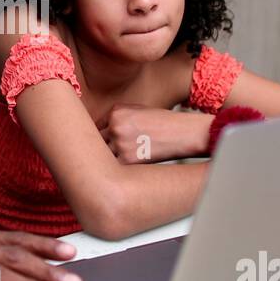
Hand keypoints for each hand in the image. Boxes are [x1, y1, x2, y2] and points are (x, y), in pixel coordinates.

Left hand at [98, 103, 213, 163]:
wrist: (183, 134)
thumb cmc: (163, 123)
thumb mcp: (138, 111)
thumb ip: (118, 119)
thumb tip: (101, 133)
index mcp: (115, 112)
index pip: (96, 126)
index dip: (98, 137)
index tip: (99, 144)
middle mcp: (115, 126)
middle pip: (96, 140)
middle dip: (100, 148)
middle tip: (99, 157)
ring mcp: (120, 143)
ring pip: (103, 155)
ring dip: (106, 160)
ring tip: (111, 164)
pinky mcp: (127, 160)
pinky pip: (114, 166)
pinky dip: (116, 169)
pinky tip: (123, 169)